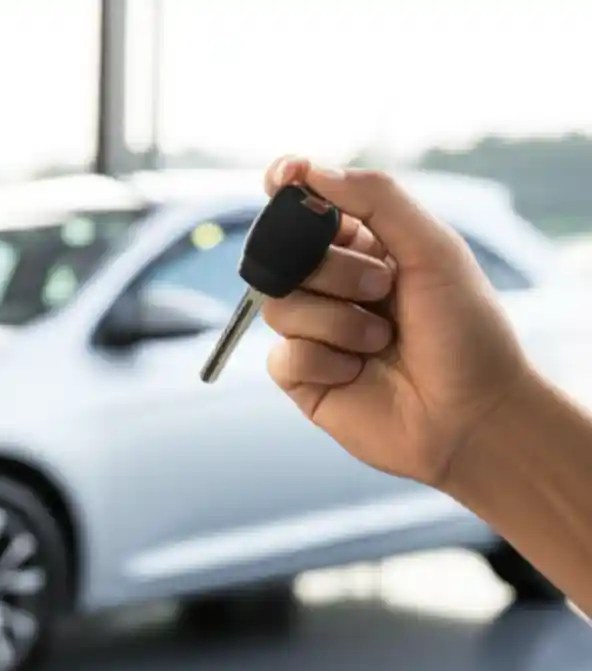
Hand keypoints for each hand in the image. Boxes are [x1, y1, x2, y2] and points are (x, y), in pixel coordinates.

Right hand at [261, 157, 532, 488]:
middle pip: (283, 254)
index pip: (307, 205)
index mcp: (364, 247)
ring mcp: (314, 331)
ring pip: (279, 305)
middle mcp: (333, 285)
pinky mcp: (302, 377)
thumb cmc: (466, 332)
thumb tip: (307, 170)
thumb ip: (375, 199)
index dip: (288, 187)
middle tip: (381, 287)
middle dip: (332, 269)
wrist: (475, 416)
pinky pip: (281, 355)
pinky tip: (358, 373)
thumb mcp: (433, 249)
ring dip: (336, 320)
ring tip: (380, 340)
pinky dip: (323, 360)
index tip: (284, 178)